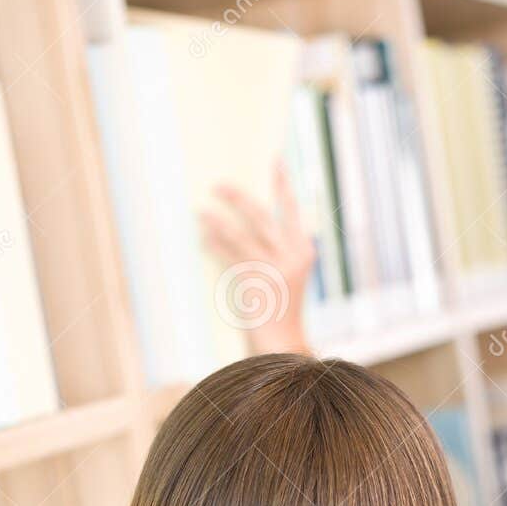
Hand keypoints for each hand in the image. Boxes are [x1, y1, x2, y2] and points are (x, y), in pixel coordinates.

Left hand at [199, 157, 314, 354]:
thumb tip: (245, 225)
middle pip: (262, 216)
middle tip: (217, 185)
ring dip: (219, 221)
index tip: (276, 160)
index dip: (283, 184)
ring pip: (242, 234)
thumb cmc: (281, 311)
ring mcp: (276, 269)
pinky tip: (204, 237)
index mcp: (305, 251)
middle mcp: (294, 256)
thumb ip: (277, 252)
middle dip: (238, 198)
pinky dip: (216, 245)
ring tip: (201, 212)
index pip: (292, 211)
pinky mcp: (257, 281)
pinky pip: (231, 255)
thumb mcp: (287, 277)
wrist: (283, 345)